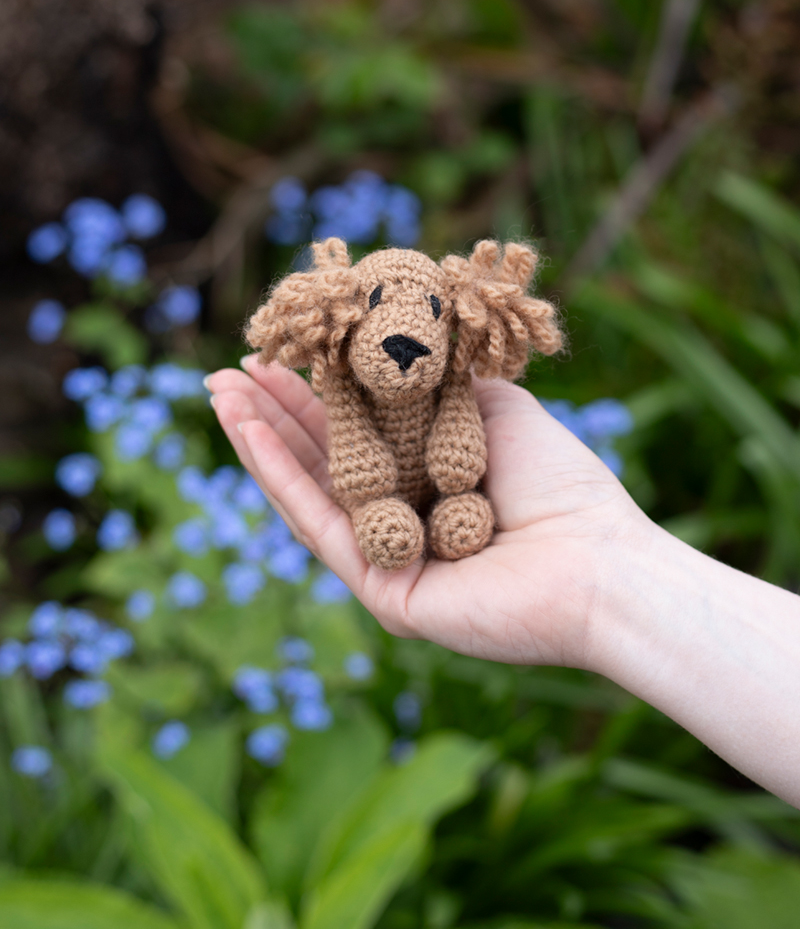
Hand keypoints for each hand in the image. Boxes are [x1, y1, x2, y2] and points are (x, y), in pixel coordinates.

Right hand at [205, 358, 648, 669]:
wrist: (594, 560)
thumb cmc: (559, 482)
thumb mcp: (495, 409)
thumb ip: (440, 383)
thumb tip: (394, 344)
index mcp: (431, 476)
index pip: (360, 432)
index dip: (315, 393)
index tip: (278, 354)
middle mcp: (404, 515)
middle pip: (324, 459)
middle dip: (274, 414)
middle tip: (227, 373)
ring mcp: (388, 555)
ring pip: (310, 491)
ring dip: (261, 441)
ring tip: (222, 394)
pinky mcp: (380, 589)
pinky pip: (319, 526)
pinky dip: (280, 477)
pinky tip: (249, 432)